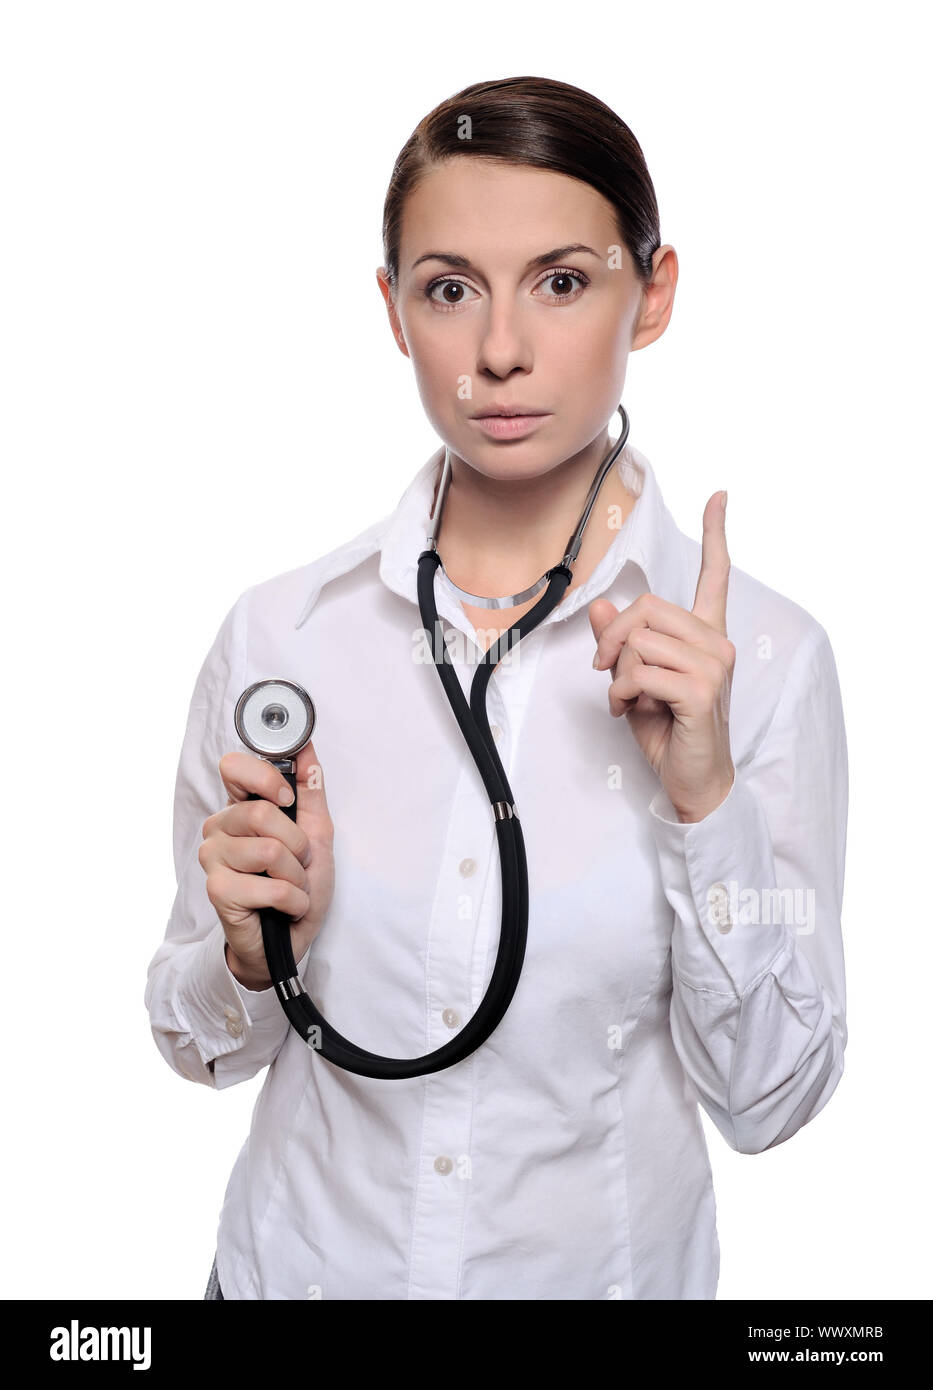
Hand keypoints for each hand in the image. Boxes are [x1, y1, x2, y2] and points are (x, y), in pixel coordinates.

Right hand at [199, 740, 334, 987]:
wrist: (291, 938)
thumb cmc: (299, 885)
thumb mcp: (316, 833)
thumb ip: (311, 791)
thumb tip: (308, 749)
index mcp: (240, 808)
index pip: (233, 767)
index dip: (265, 778)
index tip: (286, 799)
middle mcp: (219, 828)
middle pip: (261, 813)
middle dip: (298, 844)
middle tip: (299, 862)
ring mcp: (213, 859)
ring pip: (270, 850)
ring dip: (298, 876)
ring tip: (292, 887)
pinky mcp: (218, 890)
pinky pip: (273, 886)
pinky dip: (294, 899)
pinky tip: (286, 907)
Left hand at [588, 490, 735, 822]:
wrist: (693, 781)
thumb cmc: (668, 731)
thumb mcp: (635, 681)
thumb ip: (621, 644)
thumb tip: (601, 606)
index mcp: (707, 636)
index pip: (716, 576)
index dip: (717, 534)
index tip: (719, 496)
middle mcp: (716, 643)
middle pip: (648, 607)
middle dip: (613, 638)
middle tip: (604, 671)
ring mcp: (714, 665)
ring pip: (639, 640)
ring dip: (616, 674)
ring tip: (623, 699)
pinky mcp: (702, 690)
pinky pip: (640, 670)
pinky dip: (621, 692)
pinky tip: (627, 710)